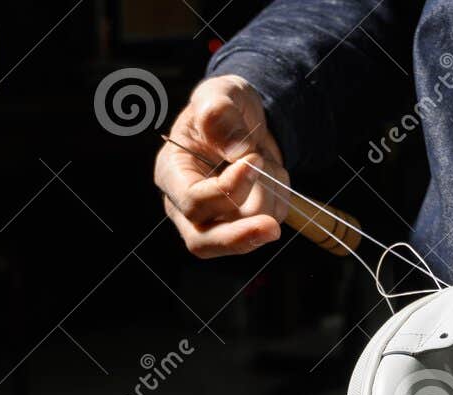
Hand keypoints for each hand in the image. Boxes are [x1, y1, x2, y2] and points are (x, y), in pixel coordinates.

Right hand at [155, 76, 289, 258]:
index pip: (193, 201)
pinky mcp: (240, 225)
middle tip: (271, 228)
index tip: (253, 161)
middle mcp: (186, 206)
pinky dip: (280, 198)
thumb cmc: (224, 108)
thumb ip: (219, 113)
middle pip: (203, 242)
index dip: (226, 190)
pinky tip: (271, 174)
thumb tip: (235, 150)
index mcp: (172, 174)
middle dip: (240, 236)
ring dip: (269, 196)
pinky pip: (266, 225)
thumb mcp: (219, 94)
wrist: (246, 120)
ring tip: (265, 159)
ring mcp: (213, 220)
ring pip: (244, 233)